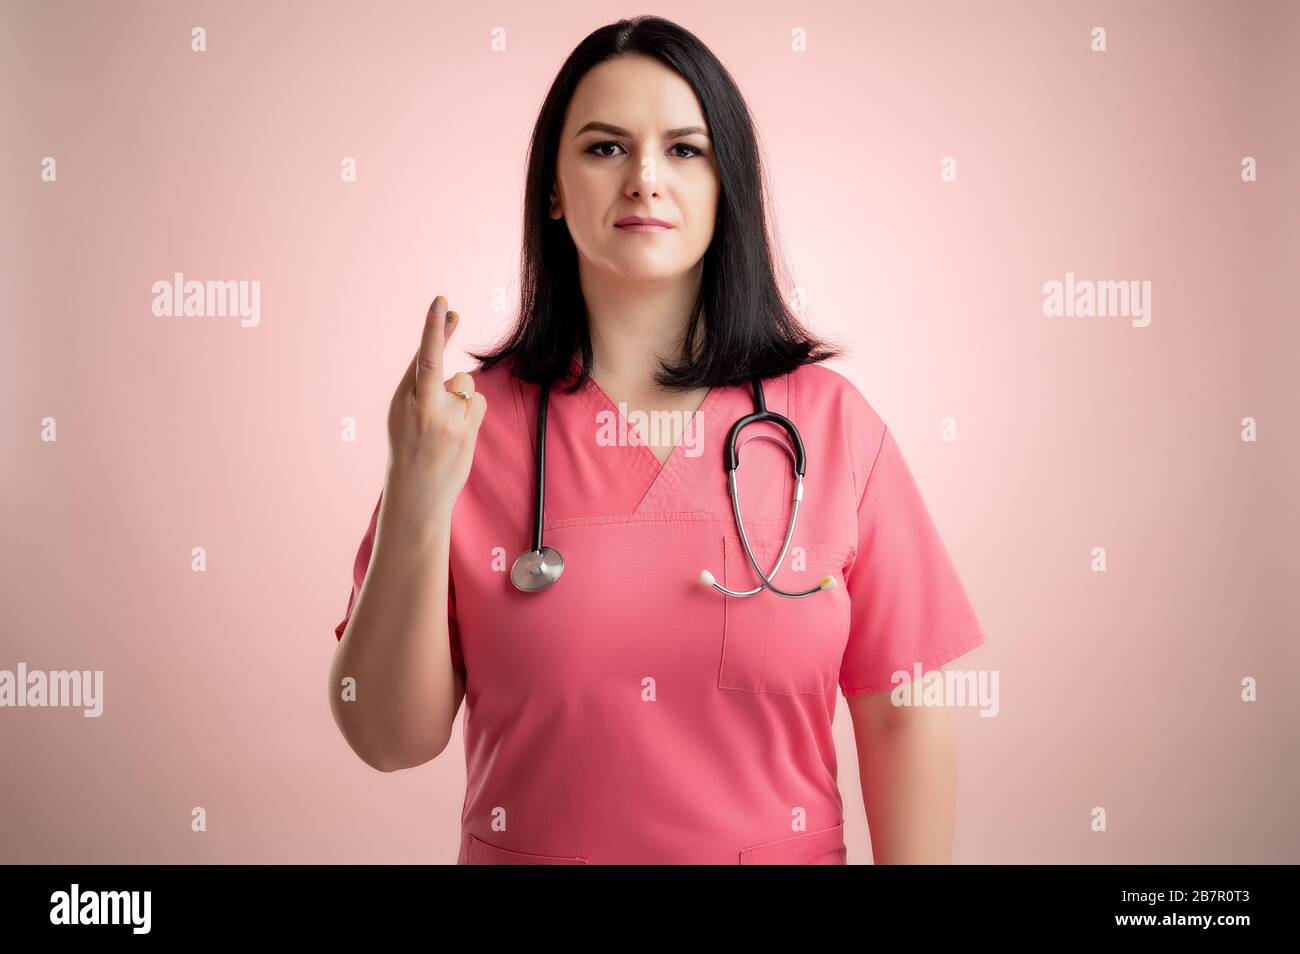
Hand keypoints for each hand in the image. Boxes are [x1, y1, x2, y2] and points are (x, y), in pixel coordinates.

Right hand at [384, 295, 486, 518]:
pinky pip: (478, 404)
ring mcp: (449, 422)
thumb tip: (452, 359)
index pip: (423, 359)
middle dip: (443, 344)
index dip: (433, 330)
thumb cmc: (410, 444)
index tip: (441, 303)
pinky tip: (457, 431)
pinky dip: (471, 411)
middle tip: (443, 314)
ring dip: (461, 398)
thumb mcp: (403, 411)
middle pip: (446, 368)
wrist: (417, 491)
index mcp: (405, 399)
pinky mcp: (467, 433)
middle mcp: (426, 408)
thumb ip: (422, 382)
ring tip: (445, 425)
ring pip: (466, 386)